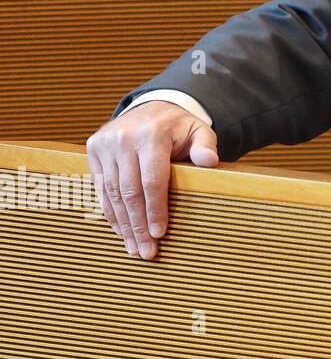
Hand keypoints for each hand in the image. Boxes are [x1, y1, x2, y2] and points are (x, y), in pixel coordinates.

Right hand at [84, 100, 219, 259]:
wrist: (152, 106)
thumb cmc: (179, 127)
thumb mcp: (199, 131)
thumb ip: (205, 147)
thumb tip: (210, 162)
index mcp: (152, 135)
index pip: (152, 181)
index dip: (155, 210)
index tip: (160, 234)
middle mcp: (124, 139)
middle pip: (130, 192)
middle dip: (138, 225)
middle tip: (146, 252)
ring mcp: (105, 144)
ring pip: (112, 193)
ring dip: (123, 224)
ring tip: (134, 247)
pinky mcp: (93, 149)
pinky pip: (101, 188)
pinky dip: (111, 211)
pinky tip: (121, 230)